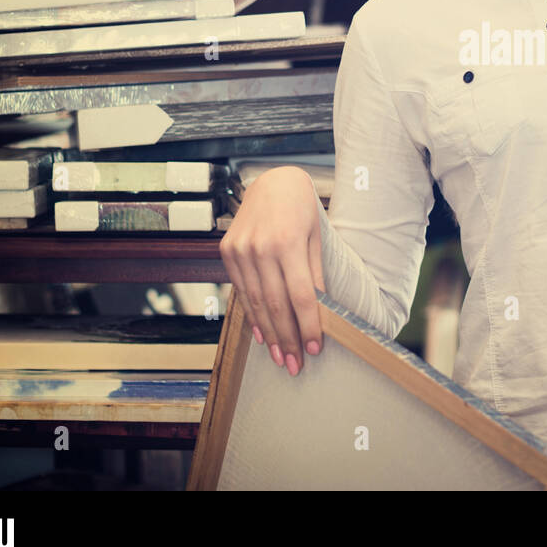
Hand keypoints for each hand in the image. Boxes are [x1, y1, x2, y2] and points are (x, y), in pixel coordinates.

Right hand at [219, 166, 326, 376]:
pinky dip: (252, 315)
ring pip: (255, 302)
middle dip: (287, 339)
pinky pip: (242, 291)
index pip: (299, 295)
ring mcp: (239, 250)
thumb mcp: (315, 237)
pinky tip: (262, 334)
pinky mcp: (227, 252)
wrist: (272, 182)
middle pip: (275, 304)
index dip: (307, 326)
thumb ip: (315, 275)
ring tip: (280, 357)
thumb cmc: (301, 210)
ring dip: (269, 334)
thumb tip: (319, 313)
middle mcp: (259, 247)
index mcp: (286, 242)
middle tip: (295, 365)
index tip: (315, 348)